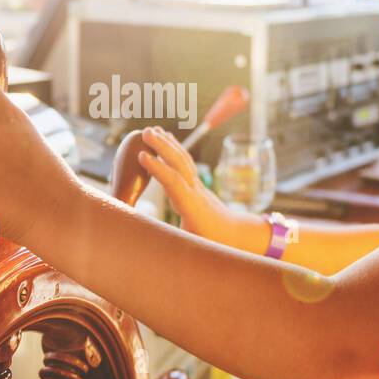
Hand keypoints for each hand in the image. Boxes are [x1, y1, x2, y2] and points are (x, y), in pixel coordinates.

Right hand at [137, 126, 262, 249]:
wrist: (236, 236)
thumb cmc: (214, 244)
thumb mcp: (193, 248)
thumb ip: (172, 245)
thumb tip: (147, 245)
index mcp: (193, 208)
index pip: (174, 183)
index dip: (158, 168)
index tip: (142, 156)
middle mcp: (196, 192)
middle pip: (180, 164)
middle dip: (164, 146)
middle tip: (146, 132)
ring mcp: (198, 186)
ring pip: (183, 160)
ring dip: (168, 144)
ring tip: (152, 130)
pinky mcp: (197, 185)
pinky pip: (185, 163)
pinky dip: (174, 150)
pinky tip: (166, 142)